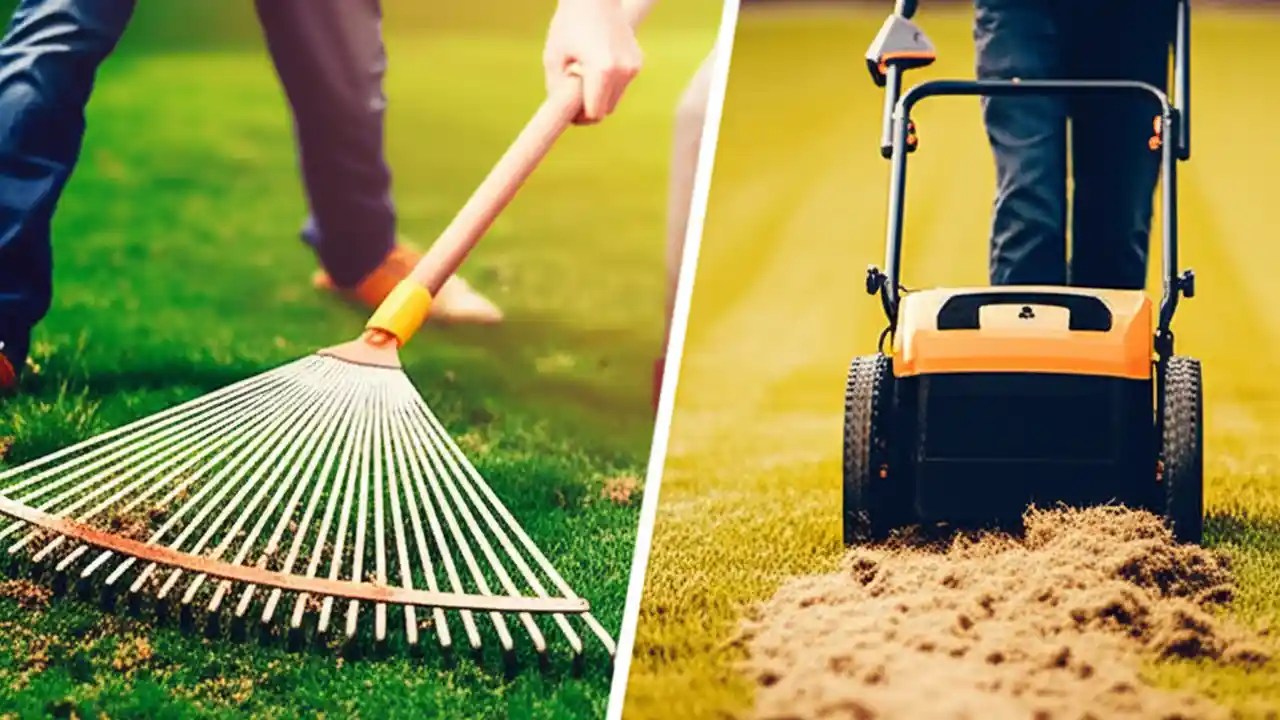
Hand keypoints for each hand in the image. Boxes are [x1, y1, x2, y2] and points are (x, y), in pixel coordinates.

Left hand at [543, 0, 643, 124]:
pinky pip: (621, 84)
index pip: (594, 113)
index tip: (568, 111)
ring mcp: (634, 66)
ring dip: (600, 95)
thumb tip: (563, 115)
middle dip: (589, 107)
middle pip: (606, 109)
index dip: (579, 117)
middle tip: (573, 93)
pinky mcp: (638, 62)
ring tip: (584, 73)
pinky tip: (598, 62)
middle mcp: (623, 71)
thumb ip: (557, 90)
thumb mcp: (554, 58)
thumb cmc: (569, 24)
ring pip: (615, 99)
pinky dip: (609, 82)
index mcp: (603, 71)